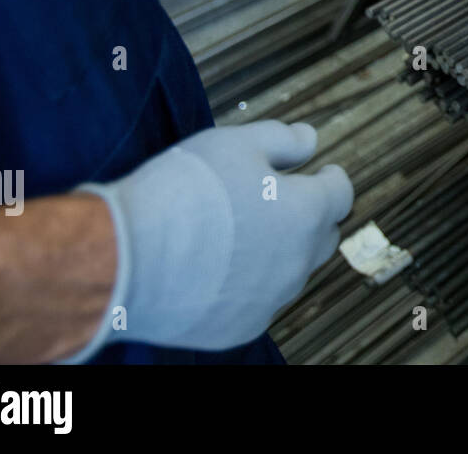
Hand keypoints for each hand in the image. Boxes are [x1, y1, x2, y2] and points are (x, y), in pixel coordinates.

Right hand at [71, 121, 351, 357]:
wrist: (126, 257)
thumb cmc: (181, 193)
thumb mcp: (235, 143)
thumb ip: (283, 140)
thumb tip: (310, 139)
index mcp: (305, 213)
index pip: (341, 194)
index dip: (331, 178)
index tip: (322, 173)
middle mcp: (298, 262)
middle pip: (322, 236)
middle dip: (310, 216)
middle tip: (279, 201)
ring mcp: (271, 300)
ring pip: (291, 271)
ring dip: (279, 251)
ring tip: (239, 233)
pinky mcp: (242, 327)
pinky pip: (258, 302)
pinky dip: (248, 285)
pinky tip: (217, 268)